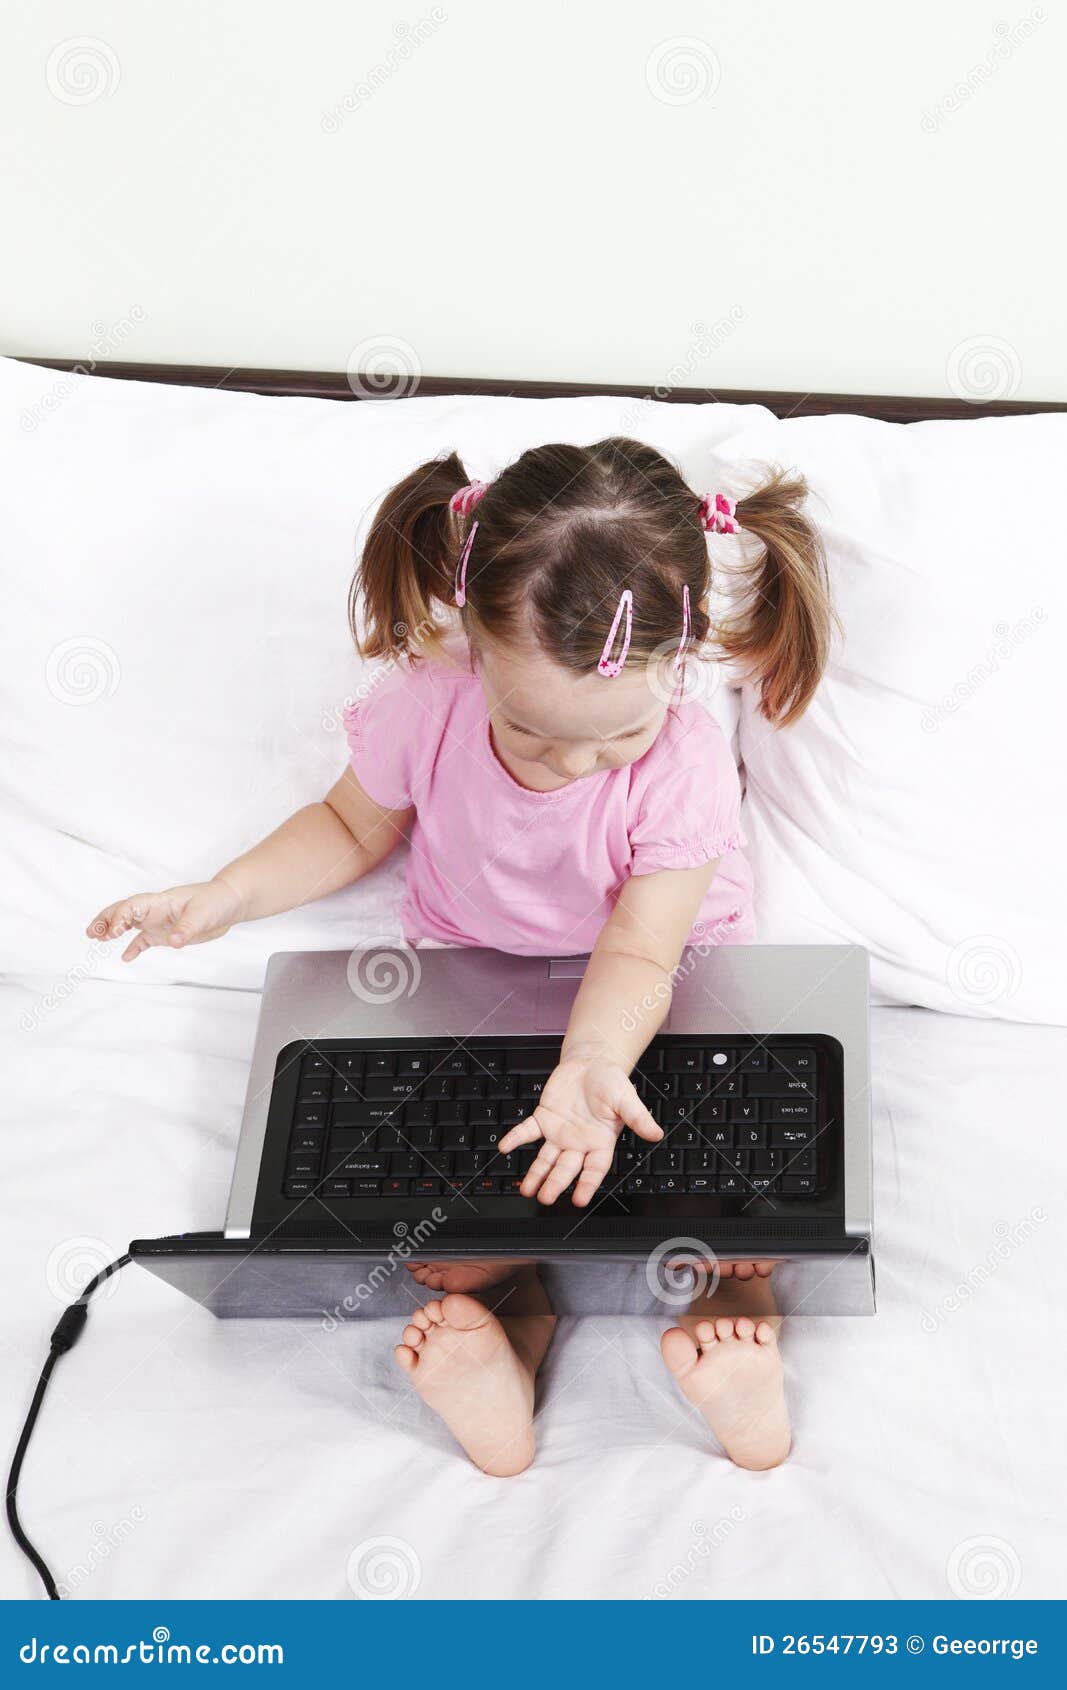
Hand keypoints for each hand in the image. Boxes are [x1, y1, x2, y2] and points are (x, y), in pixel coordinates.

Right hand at [86, 878, 244, 961]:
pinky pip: (144, 940)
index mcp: (160, 901)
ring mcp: (158, 921)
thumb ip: (187, 928)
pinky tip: (126, 957)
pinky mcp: (165, 933)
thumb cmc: (216, 901)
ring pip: (128, 923)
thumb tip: (174, 942)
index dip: (119, 917)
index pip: (132, 906)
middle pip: (123, 911)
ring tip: (95, 938)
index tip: (113, 932)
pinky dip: (133, 948)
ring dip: (111, 929)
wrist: (230, 903)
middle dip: (105, 920)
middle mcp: (155, 910)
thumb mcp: (203, 915)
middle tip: (91, 933)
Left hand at [498, 1054, 662, 1206]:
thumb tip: (655, 1133)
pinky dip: (516, 1139)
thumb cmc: (611, 1081)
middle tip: (545, 1198)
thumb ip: (638, 1117)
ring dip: (536, 1173)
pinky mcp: (544, 1118)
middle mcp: (579, 1143)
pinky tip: (504, 1147)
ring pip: (546, 1158)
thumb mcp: (626, 1098)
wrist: (591, 1062)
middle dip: (555, 1184)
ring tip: (526, 1190)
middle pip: (566, 1169)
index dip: (586, 1185)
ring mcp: (560, 1133)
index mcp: (601, 1142)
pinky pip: (528, 1131)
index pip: (593, 1170)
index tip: (579, 1200)